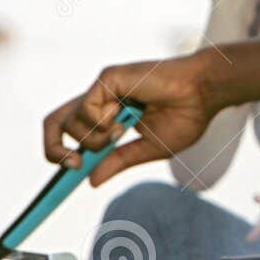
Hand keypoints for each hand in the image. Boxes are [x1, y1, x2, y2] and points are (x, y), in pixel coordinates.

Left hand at [43, 53, 222, 184]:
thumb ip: (119, 161)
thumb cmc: (186, 116)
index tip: (65, 179)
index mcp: (109, 116)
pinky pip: (85, 109)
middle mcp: (100, 100)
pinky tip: (122, 120)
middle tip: (75, 166)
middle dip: (54, 149)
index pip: (71, 133)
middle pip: (54, 124)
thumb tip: (91, 181)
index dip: (60, 154)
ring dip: (93, 139)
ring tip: (120, 134)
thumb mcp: (148, 149)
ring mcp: (102, 89)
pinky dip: (100, 124)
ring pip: (70, 122)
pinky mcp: (107, 79)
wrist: (204, 94)